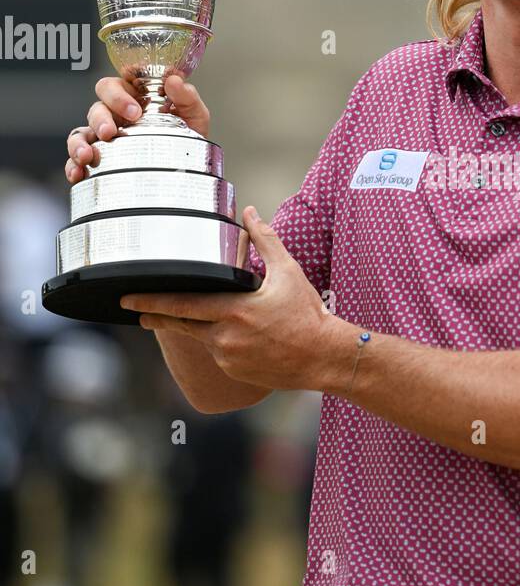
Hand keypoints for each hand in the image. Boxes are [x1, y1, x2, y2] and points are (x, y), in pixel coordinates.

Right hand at [64, 74, 209, 183]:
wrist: (188, 170)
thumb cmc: (188, 136)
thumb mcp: (194, 115)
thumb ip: (187, 97)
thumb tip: (174, 81)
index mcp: (134, 97)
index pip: (116, 85)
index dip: (118, 93)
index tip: (134, 108)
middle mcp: (115, 114)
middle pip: (97, 106)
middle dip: (102, 118)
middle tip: (113, 132)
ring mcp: (104, 136)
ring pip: (81, 131)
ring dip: (80, 142)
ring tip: (89, 155)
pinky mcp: (99, 158)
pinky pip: (77, 159)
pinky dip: (73, 165)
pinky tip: (79, 173)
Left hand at [118, 206, 352, 392]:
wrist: (324, 357)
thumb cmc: (308, 313)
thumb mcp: (288, 271)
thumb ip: (265, 239)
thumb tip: (249, 212)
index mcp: (234, 311)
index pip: (182, 305)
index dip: (152, 301)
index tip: (129, 297)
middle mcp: (225, 338)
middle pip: (179, 324)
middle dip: (154, 315)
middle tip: (134, 308)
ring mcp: (228, 358)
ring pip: (203, 338)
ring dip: (202, 326)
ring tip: (227, 318)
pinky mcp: (234, 373)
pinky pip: (219, 354)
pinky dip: (222, 342)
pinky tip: (245, 337)